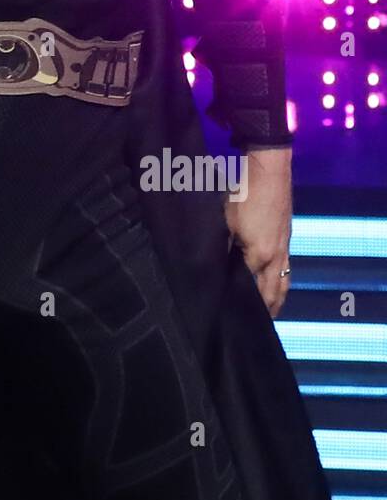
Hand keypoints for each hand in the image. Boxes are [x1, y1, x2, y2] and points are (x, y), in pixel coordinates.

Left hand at [222, 147, 292, 317]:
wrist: (270, 172)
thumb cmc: (244, 196)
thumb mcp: (225, 222)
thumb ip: (221, 247)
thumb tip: (213, 267)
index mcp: (259, 255)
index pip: (249, 287)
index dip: (239, 300)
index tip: (230, 315)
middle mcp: (276, 257)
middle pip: (272, 291)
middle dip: (264, 310)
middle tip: (253, 327)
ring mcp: (284, 248)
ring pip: (282, 282)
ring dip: (276, 299)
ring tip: (269, 316)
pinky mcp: (287, 239)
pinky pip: (286, 269)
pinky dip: (281, 283)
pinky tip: (276, 286)